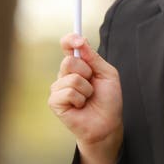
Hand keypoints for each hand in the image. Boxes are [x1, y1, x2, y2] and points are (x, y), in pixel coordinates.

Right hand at [49, 34, 122, 163]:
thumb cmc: (108, 100)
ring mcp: (58, 88)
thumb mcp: (107, 73)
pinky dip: (80, 99)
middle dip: (87, 72)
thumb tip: (80, 41)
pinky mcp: (55, 102)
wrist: (107, 124)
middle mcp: (65, 74)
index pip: (68, 46)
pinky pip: (68, 92)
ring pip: (71, 78)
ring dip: (87, 89)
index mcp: (78, 64)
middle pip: (69, 61)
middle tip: (93, 83)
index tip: (78, 40)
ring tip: (88, 98)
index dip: (70, 40)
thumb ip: (94, 57)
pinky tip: (81, 106)